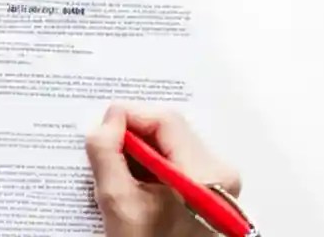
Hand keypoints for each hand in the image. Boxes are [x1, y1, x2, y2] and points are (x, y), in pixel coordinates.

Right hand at [86, 105, 241, 236]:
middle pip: (172, 132)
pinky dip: (153, 166)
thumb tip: (105, 123)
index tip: (103, 125)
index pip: (166, 121)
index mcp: (205, 173)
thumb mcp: (120, 206)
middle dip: (134, 135)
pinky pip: (179, 164)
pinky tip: (133, 181)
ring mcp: (218, 184)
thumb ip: (108, 157)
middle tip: (103, 147)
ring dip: (142, 151)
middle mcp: (220, 173)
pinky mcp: (210, 193)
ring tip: (115, 168)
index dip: (130, 116)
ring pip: (173, 147)